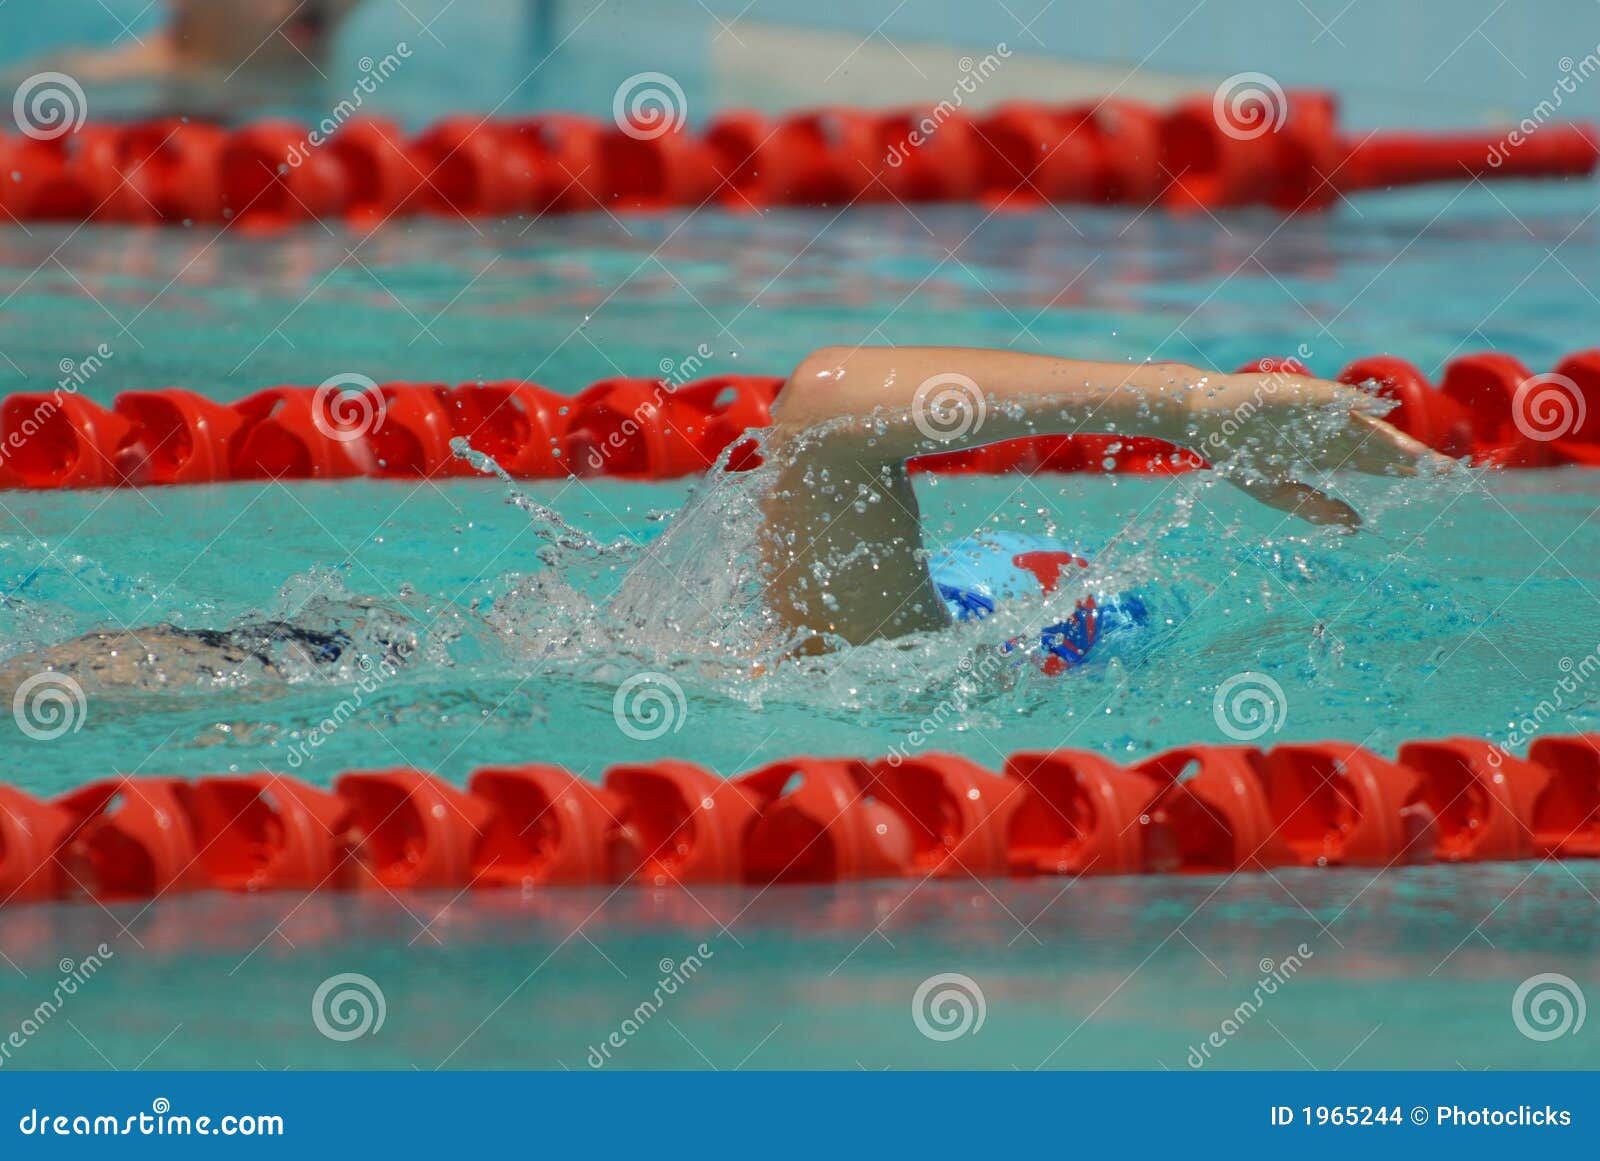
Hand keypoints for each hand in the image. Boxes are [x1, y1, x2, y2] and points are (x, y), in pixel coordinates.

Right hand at [1194, 375, 1442, 528]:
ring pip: (1360, 426)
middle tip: (1449, 473)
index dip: (1407, 470)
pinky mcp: (1292, 394)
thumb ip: (1316, 506)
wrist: (1199, 419)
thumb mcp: (1277, 490)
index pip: (1377, 462)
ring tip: (1420, 457)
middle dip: (1412, 459)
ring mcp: (1313, 411)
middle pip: (1379, 445)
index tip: (1442, 481)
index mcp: (1326, 452)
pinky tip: (1378, 409)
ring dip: (1391, 441)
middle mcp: (1328, 430)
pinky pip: (1325, 399)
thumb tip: (1358, 525)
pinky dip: (1350, 403)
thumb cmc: (1235, 451)